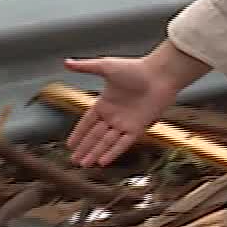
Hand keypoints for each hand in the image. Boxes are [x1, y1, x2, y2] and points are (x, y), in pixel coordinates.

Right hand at [63, 43, 208, 166]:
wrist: (160, 75)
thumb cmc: (135, 68)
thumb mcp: (106, 67)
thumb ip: (85, 67)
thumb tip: (67, 62)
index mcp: (105, 103)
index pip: (87, 123)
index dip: (78, 134)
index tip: (70, 144)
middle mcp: (114, 116)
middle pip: (95, 136)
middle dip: (84, 149)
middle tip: (74, 160)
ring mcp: (125, 123)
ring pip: (106, 142)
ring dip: (95, 153)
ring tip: (84, 164)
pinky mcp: (137, 128)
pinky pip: (122, 144)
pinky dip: (112, 153)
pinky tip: (103, 162)